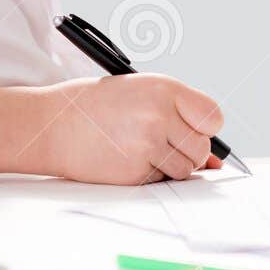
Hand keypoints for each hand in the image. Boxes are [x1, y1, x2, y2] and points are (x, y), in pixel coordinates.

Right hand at [0, 74, 225, 183]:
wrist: (53, 124)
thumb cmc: (97, 106)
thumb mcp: (141, 94)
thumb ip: (179, 116)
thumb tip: (216, 162)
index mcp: (165, 88)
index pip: (213, 116)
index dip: (205, 127)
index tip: (192, 130)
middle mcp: (160, 115)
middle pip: (202, 147)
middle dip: (187, 150)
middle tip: (159, 141)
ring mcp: (147, 144)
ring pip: (185, 169)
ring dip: (170, 166)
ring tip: (139, 147)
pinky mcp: (135, 171)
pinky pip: (160, 181)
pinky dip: (150, 176)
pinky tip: (126, 158)